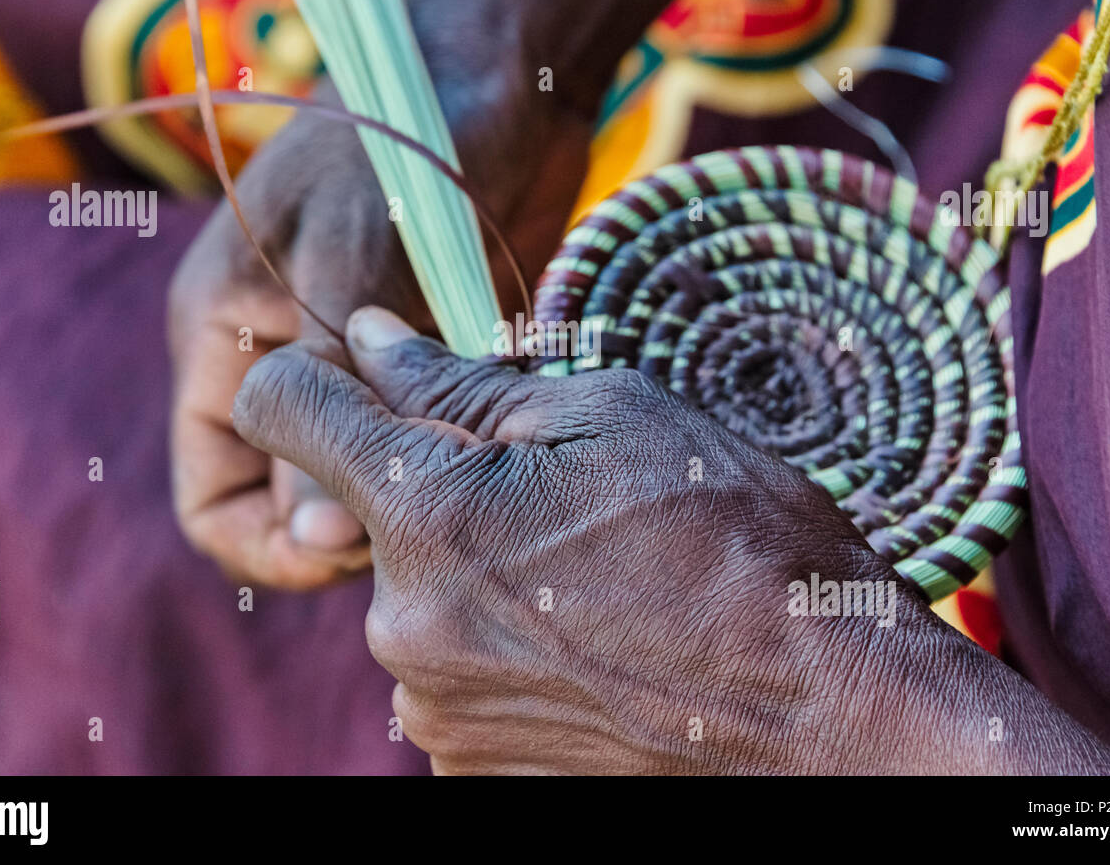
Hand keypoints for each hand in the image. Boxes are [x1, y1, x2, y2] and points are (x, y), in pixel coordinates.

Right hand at [168, 63, 590, 588]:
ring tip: (473, 488)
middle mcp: (287, 366)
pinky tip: (502, 455)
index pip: (215, 499)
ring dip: (413, 497)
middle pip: (295, 502)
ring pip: (367, 479)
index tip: (354, 546)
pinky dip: (457, 461)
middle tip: (431, 524)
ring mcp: (361, 367)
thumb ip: (326, 384)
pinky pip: (428, 445)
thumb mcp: (348, 251)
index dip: (271, 543)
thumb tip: (317, 530)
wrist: (497, 72)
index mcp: (226, 341)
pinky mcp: (432, 360)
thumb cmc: (404, 137)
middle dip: (352, 526)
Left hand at [230, 307, 1109, 774]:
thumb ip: (460, 381)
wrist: (826, 713)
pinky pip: (446, 669)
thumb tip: (374, 343)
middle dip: (435, 482)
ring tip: (584, 577)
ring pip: (411, 592)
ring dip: (470, 567)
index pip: (283, 407)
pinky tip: (583, 641)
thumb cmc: (738, 541)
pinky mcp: (464, 765)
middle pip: (365, 509)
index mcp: (429, 511)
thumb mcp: (611, 413)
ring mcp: (430, 707)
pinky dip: (493, 643)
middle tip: (552, 492)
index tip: (357, 371)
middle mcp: (401, 622)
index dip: (311, 370)